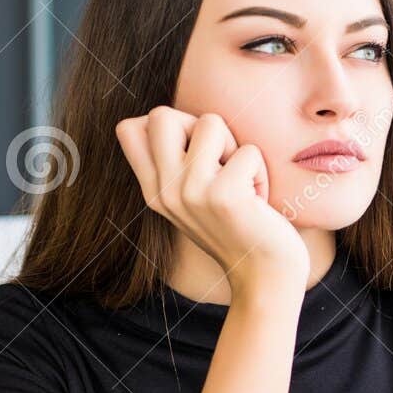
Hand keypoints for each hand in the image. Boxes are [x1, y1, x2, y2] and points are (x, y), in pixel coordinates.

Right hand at [114, 106, 309, 298]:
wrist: (265, 277)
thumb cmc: (241, 229)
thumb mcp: (196, 199)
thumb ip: (178, 165)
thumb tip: (169, 115)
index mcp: (154, 190)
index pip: (127, 129)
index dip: (167, 124)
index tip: (195, 152)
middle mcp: (164, 191)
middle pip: (161, 114)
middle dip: (200, 124)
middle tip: (220, 160)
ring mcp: (190, 194)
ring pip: (210, 122)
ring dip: (236, 147)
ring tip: (242, 181)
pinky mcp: (223, 197)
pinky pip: (248, 151)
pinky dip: (261, 172)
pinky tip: (258, 202)